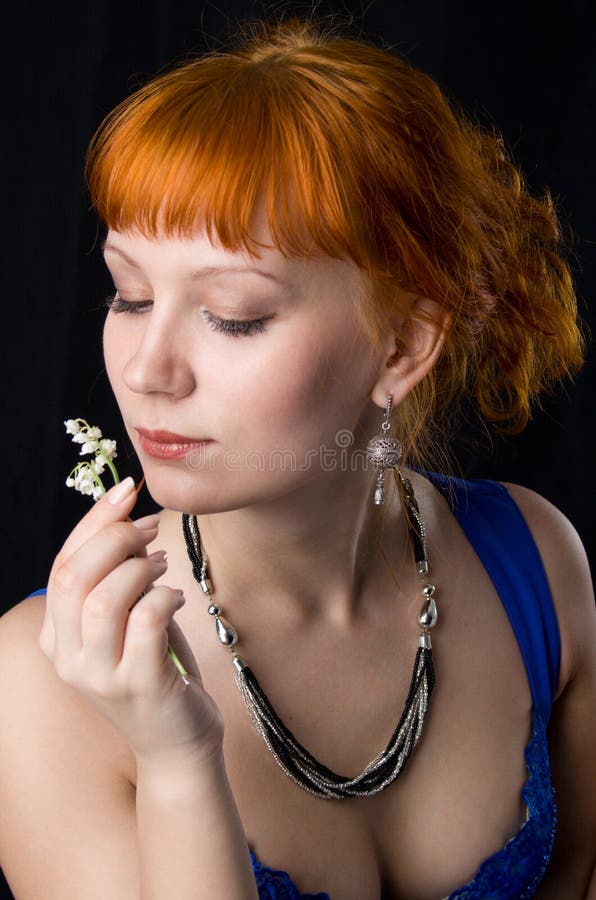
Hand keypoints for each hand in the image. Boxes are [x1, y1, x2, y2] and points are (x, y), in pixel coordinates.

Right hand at [39, 477, 223, 766]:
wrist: (176, 742)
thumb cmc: (155, 669)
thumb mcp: (125, 622)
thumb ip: (117, 580)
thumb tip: (130, 521)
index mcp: (57, 638)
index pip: (61, 566)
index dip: (93, 522)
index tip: (126, 492)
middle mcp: (68, 658)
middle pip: (74, 577)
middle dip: (115, 537)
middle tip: (150, 527)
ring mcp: (100, 676)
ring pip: (105, 599)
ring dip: (139, 569)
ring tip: (162, 566)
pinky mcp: (139, 685)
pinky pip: (146, 621)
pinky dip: (164, 596)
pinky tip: (177, 597)